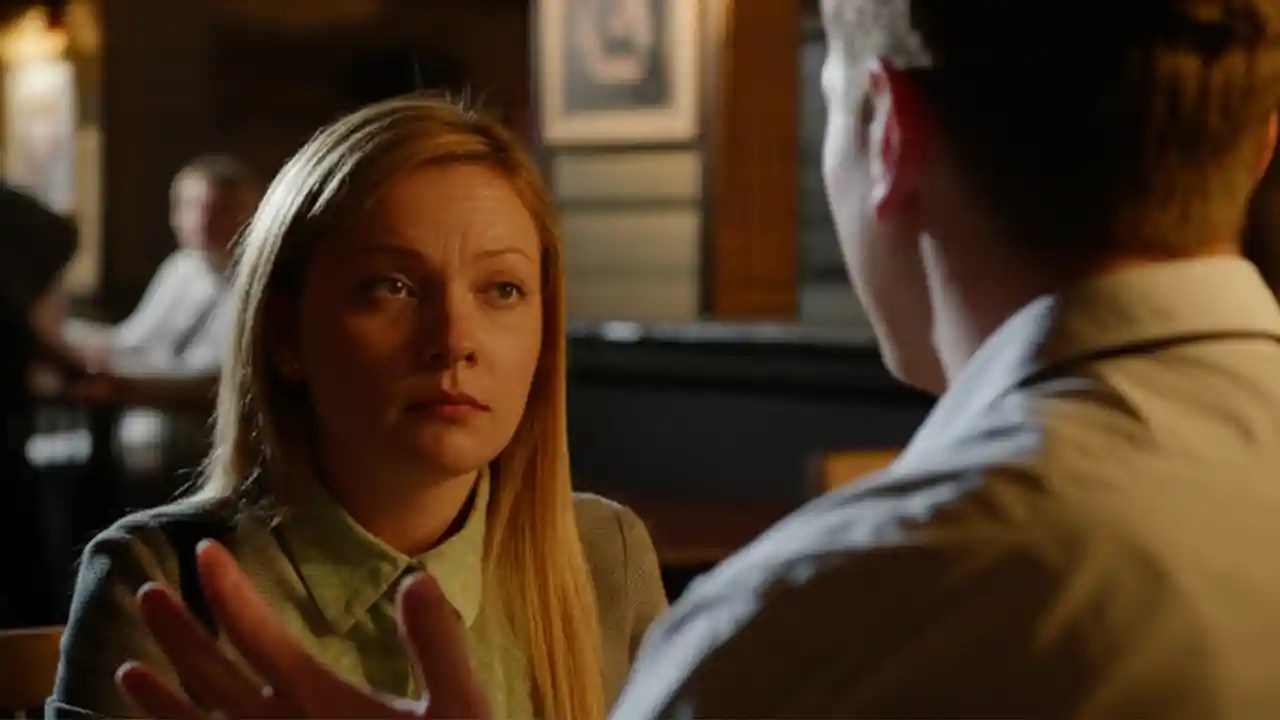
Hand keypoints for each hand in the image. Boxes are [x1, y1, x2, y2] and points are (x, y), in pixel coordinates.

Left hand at [117, 540, 490, 718]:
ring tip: (127, 669)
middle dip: (178, 633)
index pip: (260, 638)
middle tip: (144, 591)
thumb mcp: (461, 711)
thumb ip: (438, 648)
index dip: (229, 593)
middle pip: (212, 678)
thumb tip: (417, 579)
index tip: (205, 552)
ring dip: (160, 700)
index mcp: (319, 703)